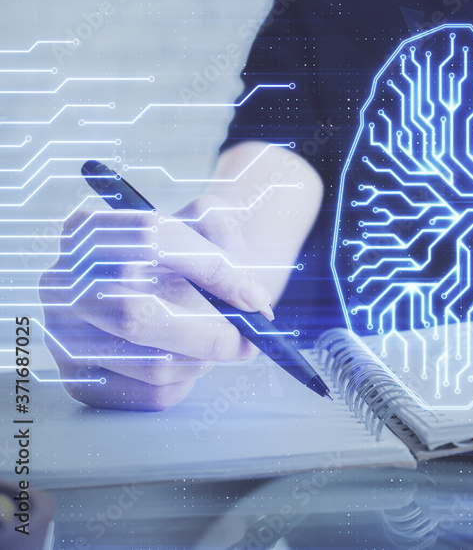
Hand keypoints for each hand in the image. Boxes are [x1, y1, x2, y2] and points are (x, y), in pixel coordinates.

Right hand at [39, 194, 270, 409]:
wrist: (150, 282)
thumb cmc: (183, 255)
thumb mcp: (204, 232)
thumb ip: (228, 256)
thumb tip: (252, 302)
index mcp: (91, 231)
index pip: (150, 241)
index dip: (210, 269)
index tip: (255, 297)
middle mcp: (64, 283)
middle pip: (139, 318)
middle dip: (211, 336)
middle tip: (247, 340)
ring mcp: (64, 336)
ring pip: (153, 365)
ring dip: (201, 359)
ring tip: (207, 338)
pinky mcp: (80, 379)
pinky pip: (153, 395)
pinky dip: (187, 381)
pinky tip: (185, 357)